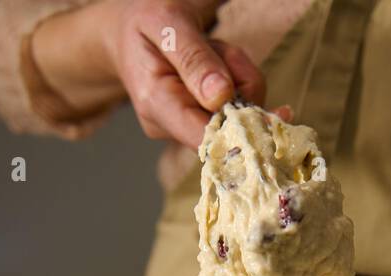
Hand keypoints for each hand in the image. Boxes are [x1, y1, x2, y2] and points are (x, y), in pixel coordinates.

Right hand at [33, 1, 269, 148]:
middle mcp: (170, 125)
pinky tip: (216, 62)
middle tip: (220, 49)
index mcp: (156, 103)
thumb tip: (222, 97)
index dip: (239, 127)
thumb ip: (194, 60)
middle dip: (240, 83)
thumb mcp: (167, 24)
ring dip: (239, 74)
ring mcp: (187, 126)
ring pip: (240, 110)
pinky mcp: (201, 120)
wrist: (130, 32)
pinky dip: (236, 80)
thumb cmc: (146, 24)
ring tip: (213, 48)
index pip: (205, 137)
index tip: (259, 101)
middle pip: (231, 123)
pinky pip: (237, 104)